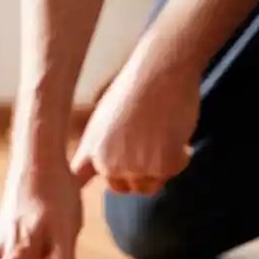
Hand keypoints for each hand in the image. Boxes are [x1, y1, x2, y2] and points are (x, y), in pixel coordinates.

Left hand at [72, 59, 199, 195]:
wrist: (159, 71)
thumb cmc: (133, 90)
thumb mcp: (101, 122)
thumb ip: (96, 151)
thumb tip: (102, 175)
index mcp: (91, 151)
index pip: (79, 180)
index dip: (87, 184)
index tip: (94, 183)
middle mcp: (108, 165)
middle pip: (122, 187)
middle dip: (134, 173)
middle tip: (147, 143)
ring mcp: (135, 167)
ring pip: (148, 186)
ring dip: (157, 169)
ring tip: (160, 138)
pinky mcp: (163, 165)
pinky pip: (172, 173)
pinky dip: (179, 157)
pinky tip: (176, 134)